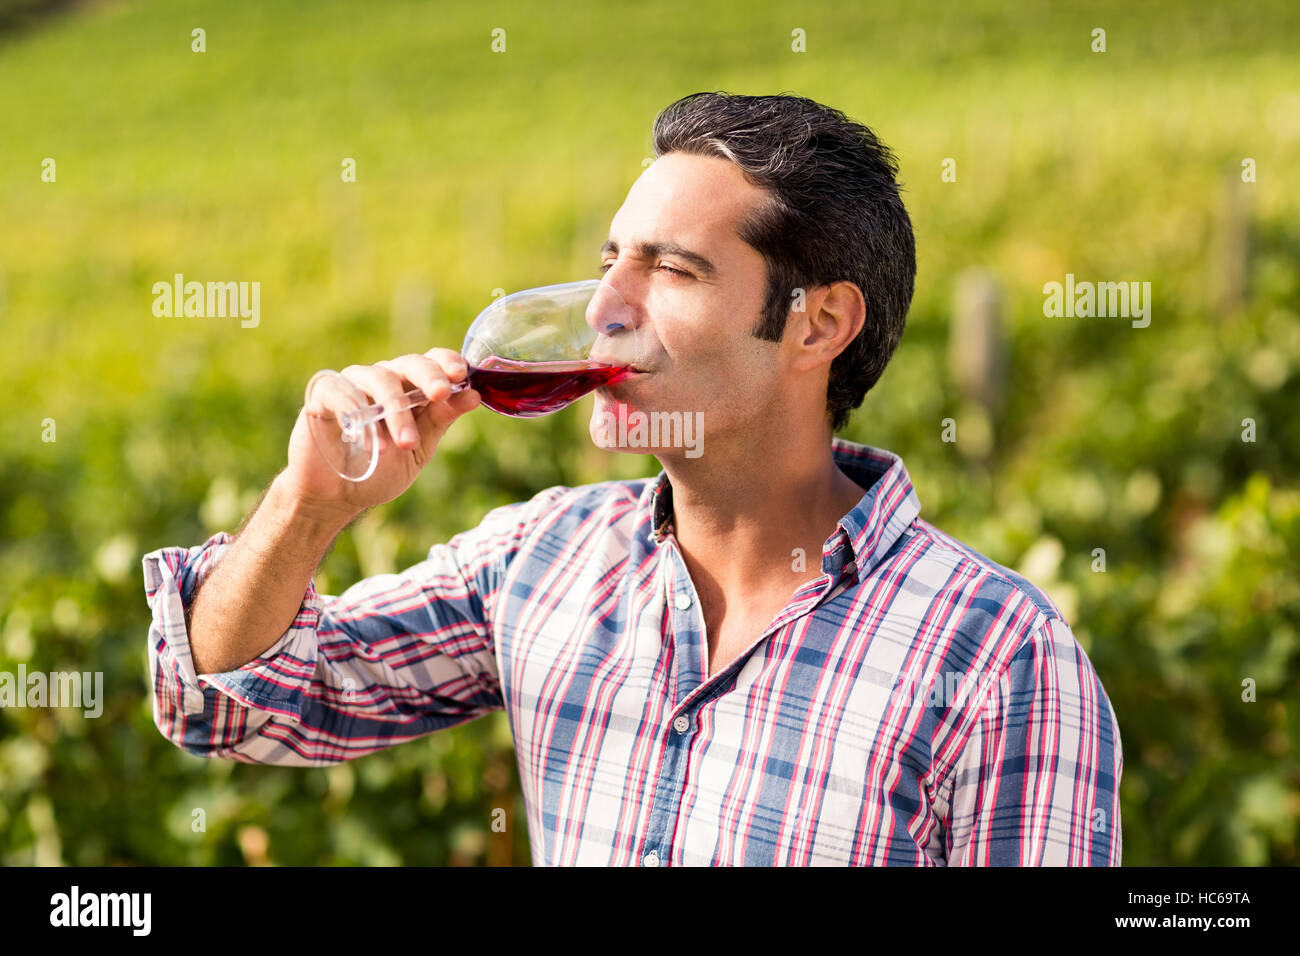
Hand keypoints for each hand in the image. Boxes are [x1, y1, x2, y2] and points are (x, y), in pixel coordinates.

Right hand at [279, 348, 480, 519]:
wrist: (337, 495)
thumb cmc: (380, 470)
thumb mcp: (418, 450)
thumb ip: (440, 421)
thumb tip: (473, 396)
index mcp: (411, 388)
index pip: (433, 361)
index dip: (447, 362)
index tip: (462, 374)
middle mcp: (385, 379)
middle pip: (410, 364)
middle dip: (428, 377)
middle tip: (440, 394)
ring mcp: (354, 383)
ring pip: (380, 380)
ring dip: (397, 411)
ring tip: (407, 443)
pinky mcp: (324, 394)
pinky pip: (342, 391)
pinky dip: (358, 413)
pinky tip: (371, 444)